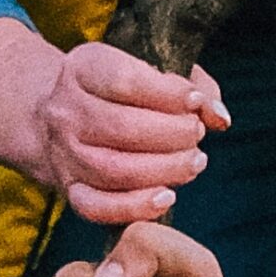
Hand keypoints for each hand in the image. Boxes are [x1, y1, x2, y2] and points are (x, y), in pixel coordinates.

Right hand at [36, 42, 229, 224]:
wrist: (57, 119)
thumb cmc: (119, 92)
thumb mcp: (149, 69)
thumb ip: (191, 85)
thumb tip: (219, 117)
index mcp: (83, 68)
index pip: (123, 81)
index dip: (166, 94)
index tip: (195, 102)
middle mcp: (66, 111)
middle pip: (121, 128)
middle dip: (172, 134)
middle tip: (197, 135)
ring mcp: (64, 153)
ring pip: (114, 170)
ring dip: (164, 170)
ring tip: (194, 162)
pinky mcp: (69, 189)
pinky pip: (97, 208)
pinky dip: (134, 207)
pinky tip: (166, 198)